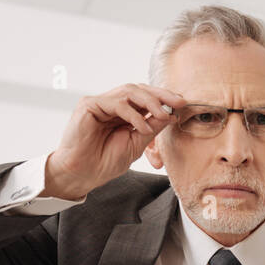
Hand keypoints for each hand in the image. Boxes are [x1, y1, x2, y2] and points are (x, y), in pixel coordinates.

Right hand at [43, 83, 186, 199]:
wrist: (82, 174)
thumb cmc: (104, 162)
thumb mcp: (136, 144)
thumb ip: (151, 128)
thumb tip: (170, 114)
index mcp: (123, 114)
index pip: (145, 99)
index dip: (164, 99)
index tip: (182, 104)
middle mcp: (111, 105)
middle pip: (139, 90)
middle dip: (161, 95)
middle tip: (179, 102)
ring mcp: (100, 103)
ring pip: (129, 92)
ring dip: (150, 102)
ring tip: (164, 115)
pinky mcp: (89, 105)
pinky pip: (116, 103)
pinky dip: (132, 114)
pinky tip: (142, 127)